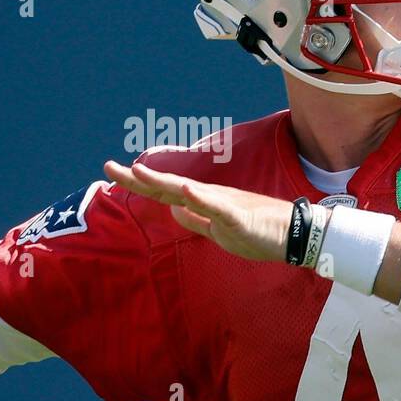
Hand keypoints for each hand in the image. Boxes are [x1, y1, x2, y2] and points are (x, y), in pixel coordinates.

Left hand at [103, 159, 296, 263]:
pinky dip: (199, 198)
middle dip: (137, 177)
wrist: (292, 235)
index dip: (138, 182)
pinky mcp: (237, 216)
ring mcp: (222, 204)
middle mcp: (207, 196)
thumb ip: (195, 218)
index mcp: (201, 201)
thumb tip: (173, 208)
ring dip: (162, 180)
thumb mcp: (216, 229)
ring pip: (186, 190)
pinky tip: (184, 189)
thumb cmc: (257, 232)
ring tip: (138, 170)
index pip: (163, 190)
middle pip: (166, 185)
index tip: (112, 172)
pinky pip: (217, 206)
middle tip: (108, 165)